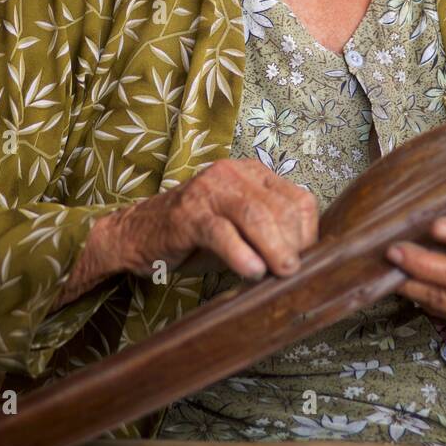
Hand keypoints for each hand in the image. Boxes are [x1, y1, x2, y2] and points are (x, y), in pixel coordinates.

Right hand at [63, 157, 318, 306]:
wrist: (137, 233)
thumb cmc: (196, 235)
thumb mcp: (240, 229)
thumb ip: (270, 235)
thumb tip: (307, 262)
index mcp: (252, 173)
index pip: (298, 199)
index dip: (308, 233)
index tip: (307, 261)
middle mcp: (233, 173)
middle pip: (280, 208)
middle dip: (293, 244)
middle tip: (295, 273)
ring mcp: (209, 190)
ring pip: (256, 216)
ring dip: (274, 248)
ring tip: (281, 272)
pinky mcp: (188, 213)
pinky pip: (221, 232)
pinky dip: (240, 254)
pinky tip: (251, 271)